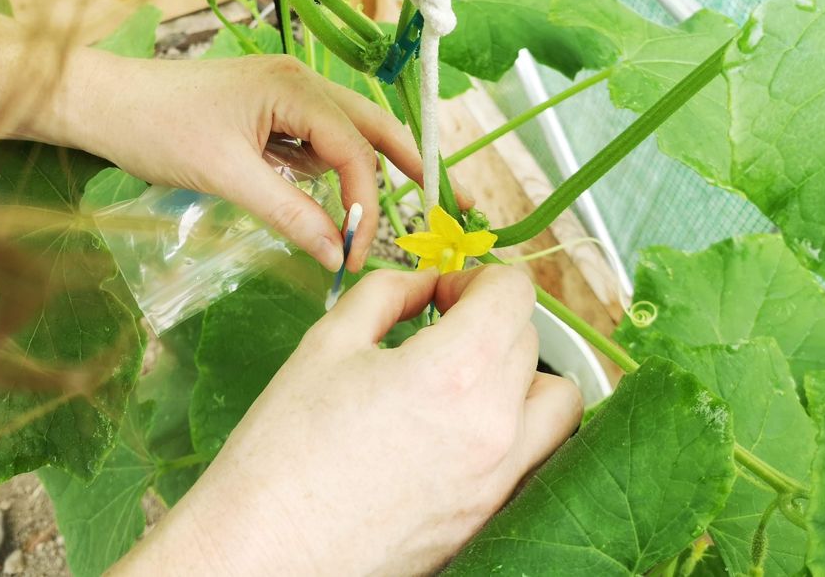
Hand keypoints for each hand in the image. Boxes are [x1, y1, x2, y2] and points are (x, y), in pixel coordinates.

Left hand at [53, 51, 466, 270]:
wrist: (101, 103)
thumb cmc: (159, 131)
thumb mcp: (228, 177)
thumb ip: (290, 213)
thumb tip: (340, 253)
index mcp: (295, 88)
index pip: (354, 149)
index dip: (367, 204)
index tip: (362, 253)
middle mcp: (299, 82)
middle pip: (370, 125)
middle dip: (409, 164)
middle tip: (448, 200)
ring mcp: (282, 94)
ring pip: (344, 133)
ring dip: (367, 169)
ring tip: (397, 209)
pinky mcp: (265, 111)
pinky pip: (312, 140)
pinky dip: (329, 169)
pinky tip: (333, 199)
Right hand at [112, 265, 582, 575]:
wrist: (267, 548)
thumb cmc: (284, 447)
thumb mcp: (327, 342)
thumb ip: (387, 294)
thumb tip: (424, 286)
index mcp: (453, 372)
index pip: (513, 292)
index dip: (477, 276)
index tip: (441, 292)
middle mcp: (492, 427)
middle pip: (528, 339)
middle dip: (488, 318)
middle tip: (438, 328)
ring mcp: (498, 480)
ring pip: (557, 401)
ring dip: (524, 374)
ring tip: (468, 377)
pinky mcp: (488, 517)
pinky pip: (538, 455)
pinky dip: (522, 428)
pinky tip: (468, 427)